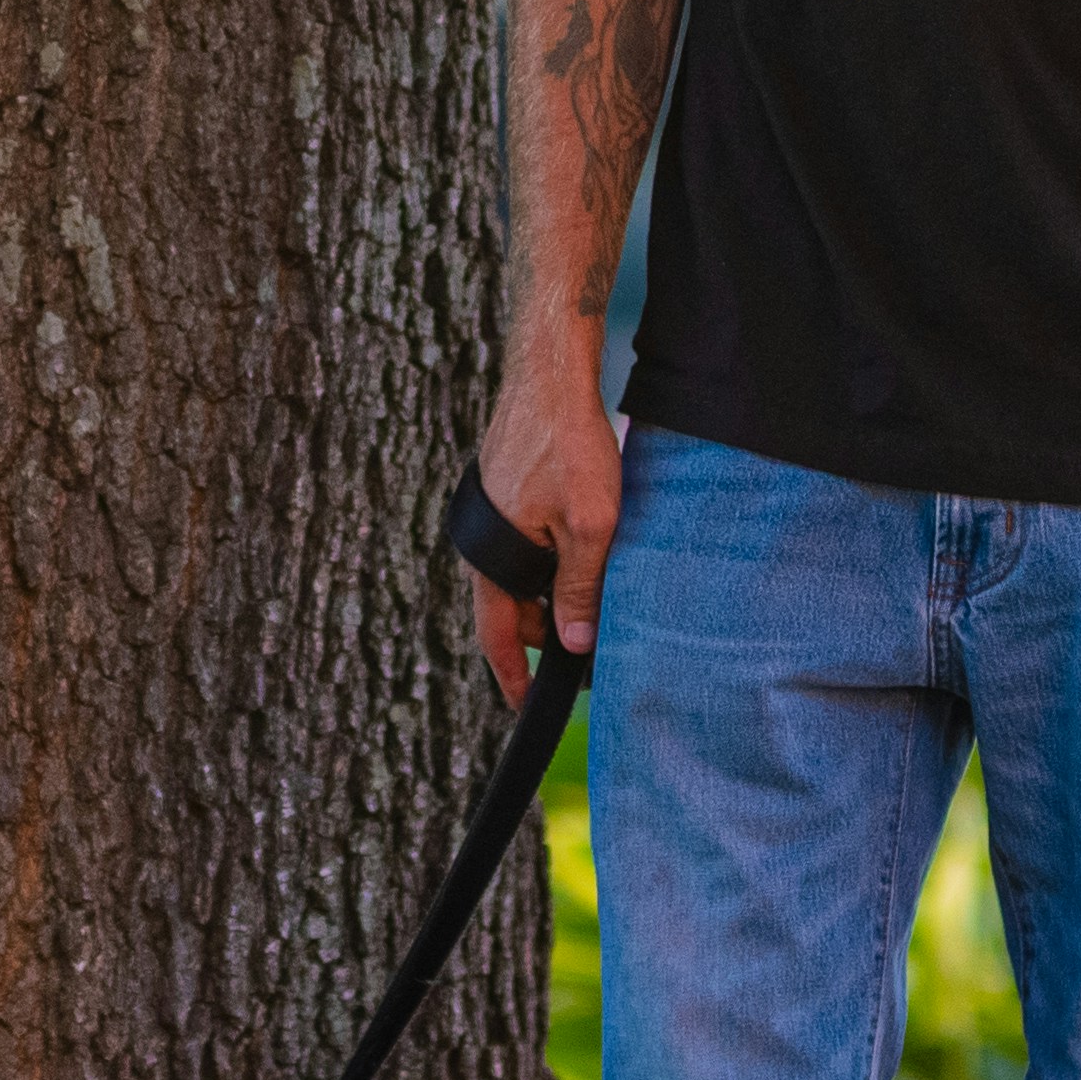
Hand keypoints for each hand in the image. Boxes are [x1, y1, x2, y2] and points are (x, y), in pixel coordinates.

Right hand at [468, 357, 619, 705]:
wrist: (551, 370)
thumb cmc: (569, 443)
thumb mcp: (590, 524)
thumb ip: (580, 586)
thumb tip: (574, 642)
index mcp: (490, 556)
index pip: (495, 635)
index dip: (512, 676)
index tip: (527, 708)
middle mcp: (481, 538)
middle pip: (511, 607)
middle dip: (545, 632)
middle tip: (591, 649)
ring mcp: (493, 511)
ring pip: (522, 572)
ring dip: (554, 591)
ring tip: (599, 596)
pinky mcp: (508, 489)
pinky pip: (527, 541)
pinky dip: (553, 559)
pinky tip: (588, 550)